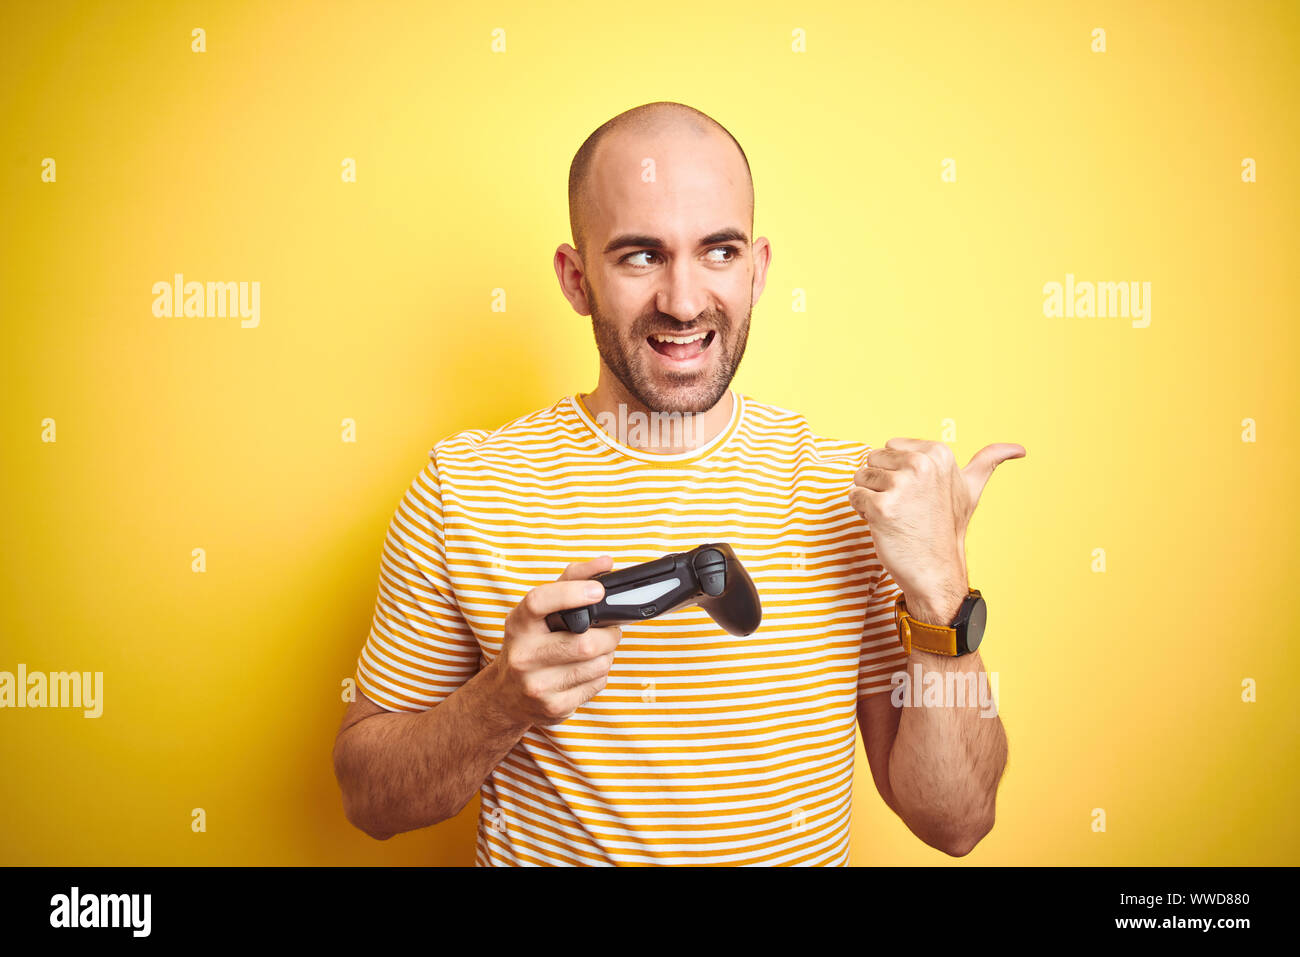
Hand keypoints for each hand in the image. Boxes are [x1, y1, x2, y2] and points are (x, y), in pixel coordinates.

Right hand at [489, 556, 624, 726]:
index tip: (598, 590)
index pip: (540, 602)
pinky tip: (587, 670)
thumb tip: (607, 562)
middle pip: (584, 644)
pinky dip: (601, 674)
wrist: (505, 695)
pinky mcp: (554, 708)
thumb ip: (572, 580)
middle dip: (609, 635)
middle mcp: (523, 655)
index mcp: (519, 625)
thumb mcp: (540, 612)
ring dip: (608, 654)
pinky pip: (597, 685)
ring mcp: (537, 685)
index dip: (572, 593)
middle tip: (611, 629)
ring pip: (597, 665)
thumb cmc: (530, 643)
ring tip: (598, 650)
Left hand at [849, 438, 1024, 619]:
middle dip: (881, 483)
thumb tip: (1019, 449)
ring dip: (871, 498)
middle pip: (872, 459)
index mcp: (938, 453)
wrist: (936, 570)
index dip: (896, 472)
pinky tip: (885, 526)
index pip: (889, 447)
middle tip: (906, 508)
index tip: (917, 493)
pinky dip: (862, 513)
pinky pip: (853, 497)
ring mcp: (901, 486)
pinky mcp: (882, 507)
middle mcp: (920, 464)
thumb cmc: (947, 528)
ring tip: (897, 516)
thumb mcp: (970, 489)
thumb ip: (988, 462)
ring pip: (860, 478)